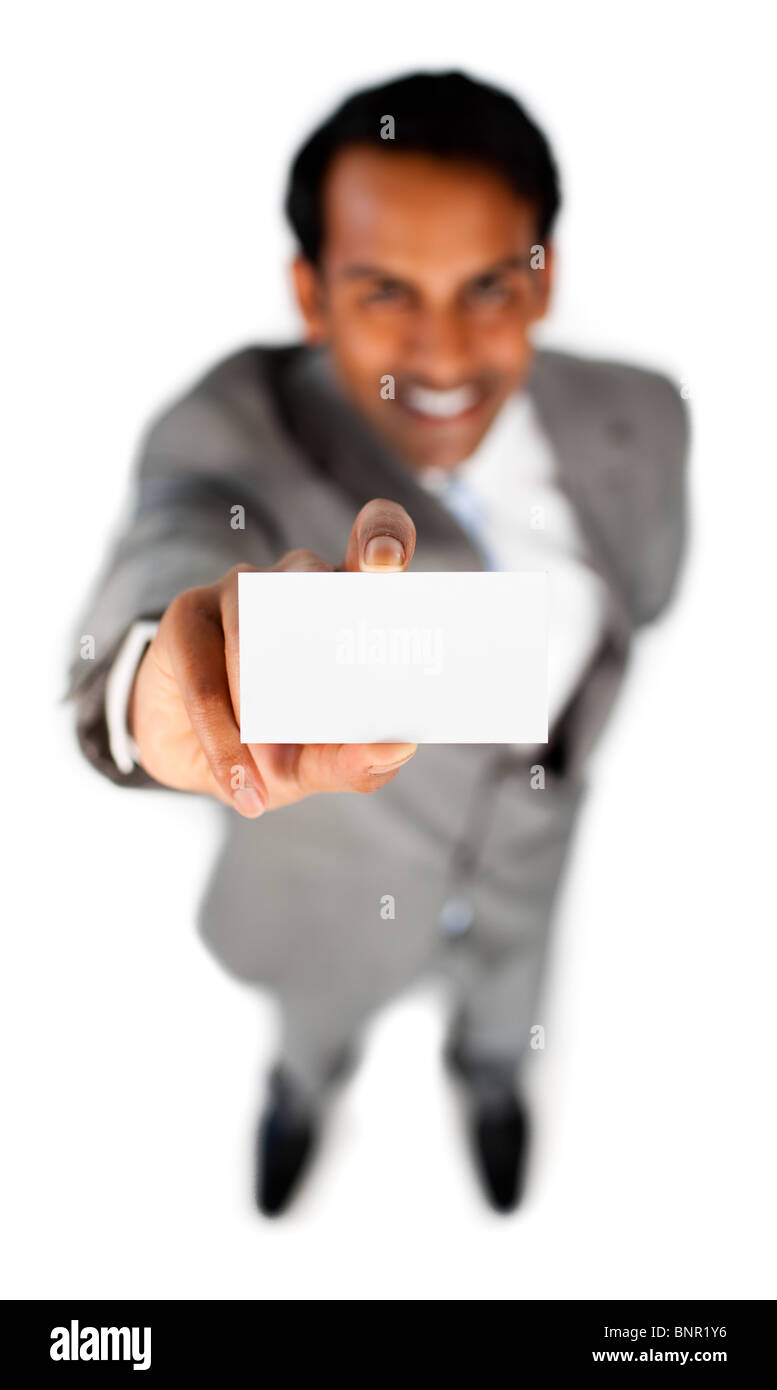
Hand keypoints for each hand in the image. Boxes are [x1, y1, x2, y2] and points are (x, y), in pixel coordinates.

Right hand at [128, 499, 417, 816]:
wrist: (191, 753)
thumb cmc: (274, 743)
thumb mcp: (320, 761)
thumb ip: (360, 760)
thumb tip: (399, 746)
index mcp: (348, 600)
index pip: (375, 539)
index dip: (382, 537)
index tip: (384, 564)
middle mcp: (298, 581)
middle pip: (314, 586)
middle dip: (320, 657)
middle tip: (325, 718)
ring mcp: (240, 590)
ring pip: (255, 638)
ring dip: (264, 717)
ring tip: (275, 775)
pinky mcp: (186, 614)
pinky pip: (205, 680)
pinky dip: (224, 743)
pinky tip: (239, 784)